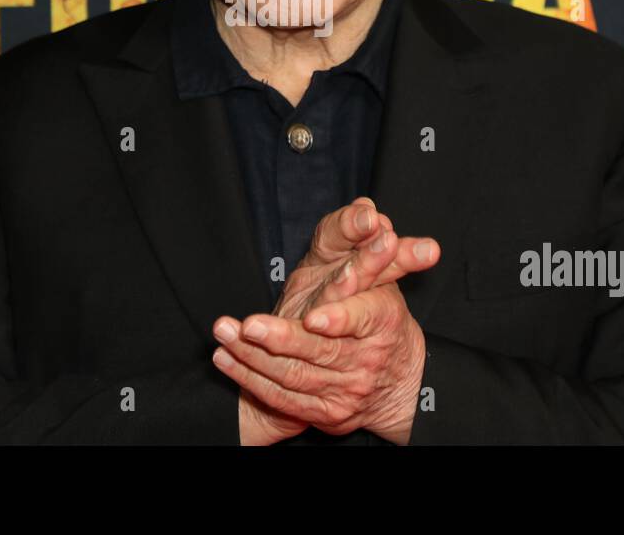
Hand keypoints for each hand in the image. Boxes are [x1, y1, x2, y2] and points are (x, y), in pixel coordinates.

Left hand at [224, 196, 439, 444]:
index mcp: (384, 318)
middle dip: (283, 338)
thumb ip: (366, 242)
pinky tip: (225, 359)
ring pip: (295, 374)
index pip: (364, 316)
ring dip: (254, 356)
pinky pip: (284, 398)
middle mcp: (368, 358)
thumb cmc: (378, 314)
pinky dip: (250, 379)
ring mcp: (347, 388)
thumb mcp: (377, 274)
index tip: (314, 318)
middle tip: (249, 325)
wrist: (398, 380)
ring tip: (225, 332)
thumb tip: (369, 211)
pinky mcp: (327, 412)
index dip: (340, 319)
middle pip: (321, 350)